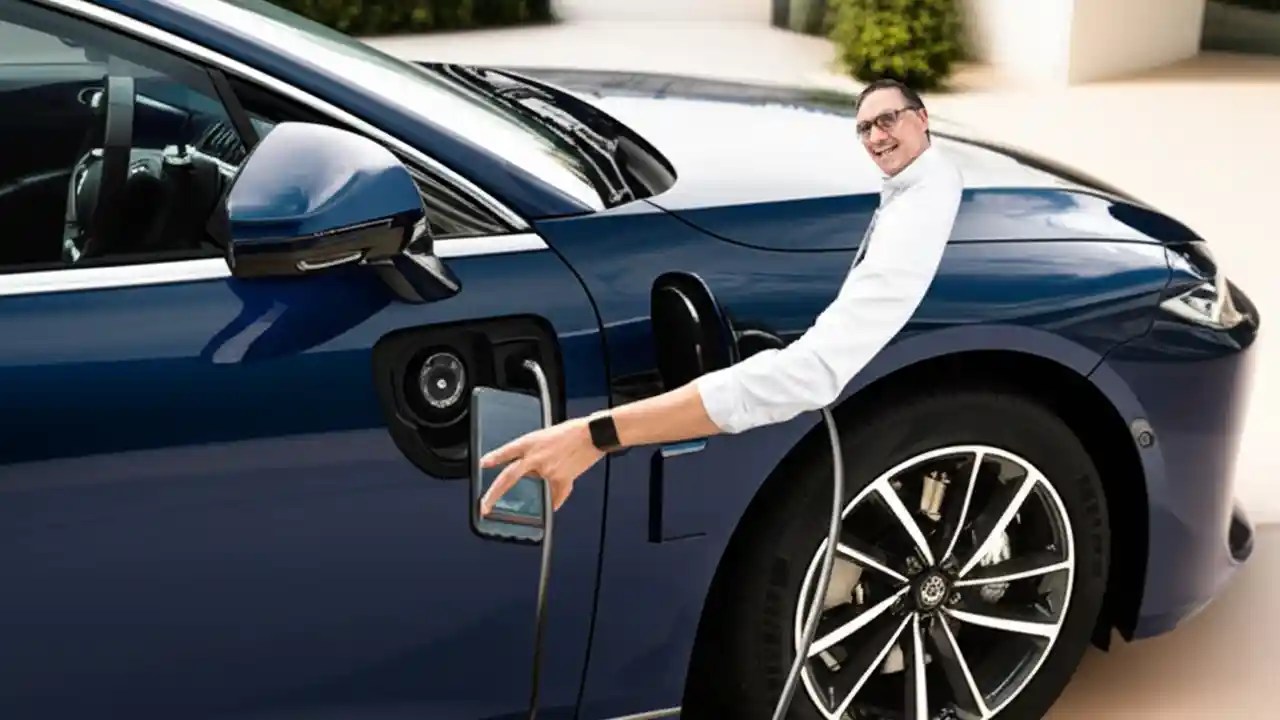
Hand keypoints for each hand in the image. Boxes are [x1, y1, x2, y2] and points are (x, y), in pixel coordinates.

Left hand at [479, 416, 604, 515]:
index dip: (494, 458)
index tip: (482, 464)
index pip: (507, 451)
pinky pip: (555, 496)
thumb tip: (531, 472)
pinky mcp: (562, 479)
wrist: (593, 434)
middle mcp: (536, 457)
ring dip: (544, 476)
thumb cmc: (572, 432)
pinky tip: (553, 505)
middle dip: (495, 494)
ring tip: (560, 461)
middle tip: (485, 506)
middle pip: (509, 477)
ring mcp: (548, 470)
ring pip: (538, 481)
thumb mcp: (546, 436)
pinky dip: (555, 501)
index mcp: (531, 442)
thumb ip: (534, 453)